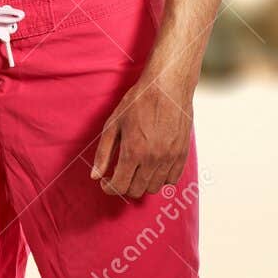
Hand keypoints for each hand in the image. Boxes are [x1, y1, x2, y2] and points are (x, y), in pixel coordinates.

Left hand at [90, 74, 192, 197]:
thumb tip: (95, 176)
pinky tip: (152, 167)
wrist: (167, 87)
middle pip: (136, 190)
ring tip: (135, 170)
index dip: (109, 188)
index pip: (120, 186)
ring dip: (141, 184)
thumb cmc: (137, 102)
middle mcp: (153, 159)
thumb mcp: (113, 124)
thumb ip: (103, 152)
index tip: (105, 183)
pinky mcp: (182, 155)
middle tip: (118, 175)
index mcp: (133, 151)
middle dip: (124, 186)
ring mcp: (170, 158)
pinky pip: (171, 180)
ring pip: (154, 188)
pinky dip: (160, 179)